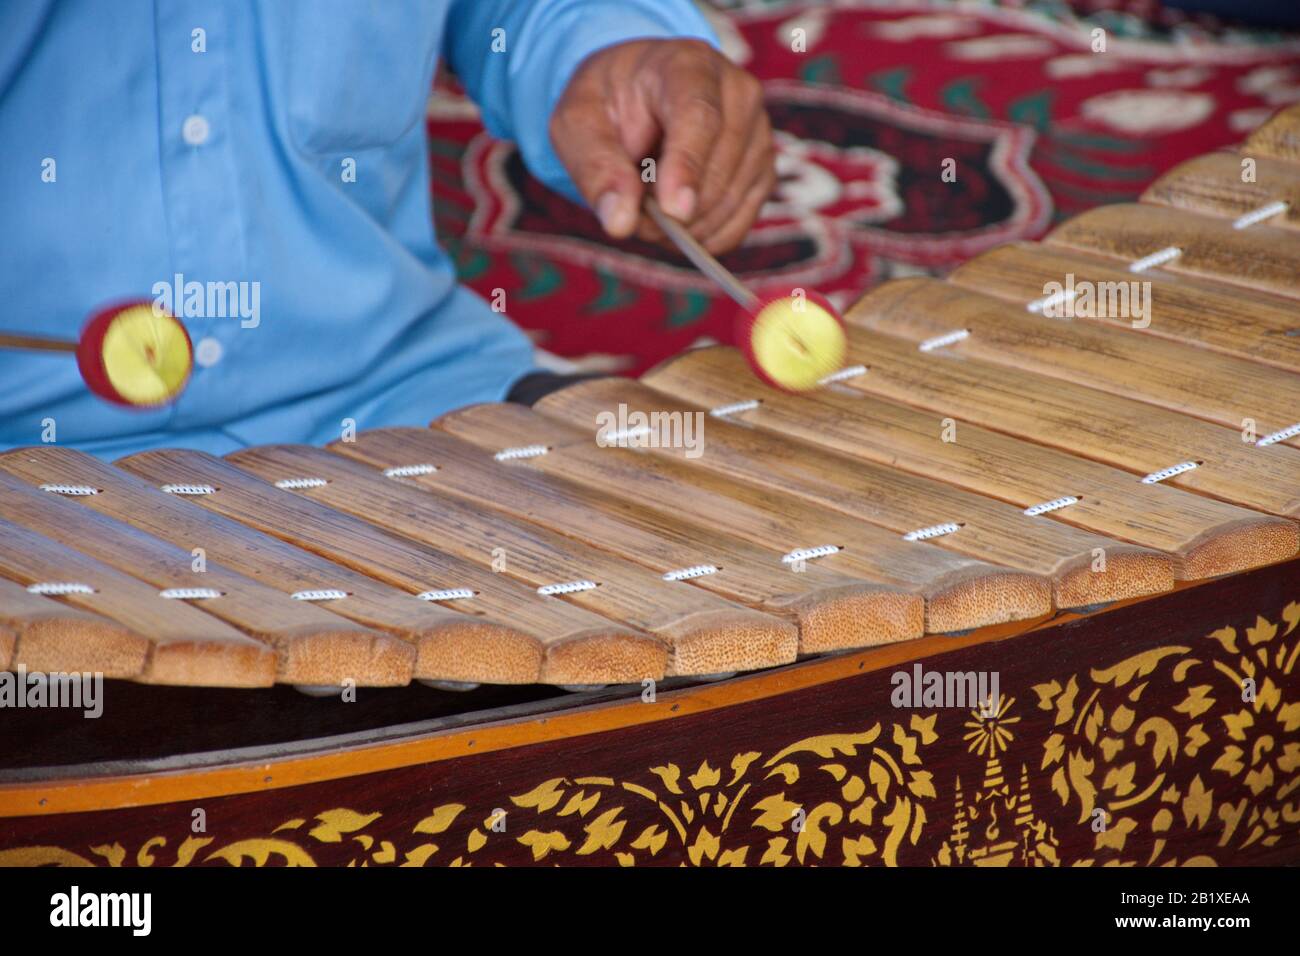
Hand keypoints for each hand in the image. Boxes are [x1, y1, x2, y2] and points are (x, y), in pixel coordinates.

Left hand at [550, 39, 774, 254]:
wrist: (637, 96)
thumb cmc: (607, 104)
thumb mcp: (577, 124)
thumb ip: (595, 168)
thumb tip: (620, 221)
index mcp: (688, 65)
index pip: (699, 117)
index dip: (686, 167)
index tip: (671, 212)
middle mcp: (737, 93)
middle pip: (718, 170)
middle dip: (670, 210)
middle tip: (630, 209)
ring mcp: (758, 133)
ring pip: (730, 202)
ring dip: (683, 226)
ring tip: (647, 206)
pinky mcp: (762, 170)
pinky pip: (739, 223)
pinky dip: (703, 237)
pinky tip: (675, 223)